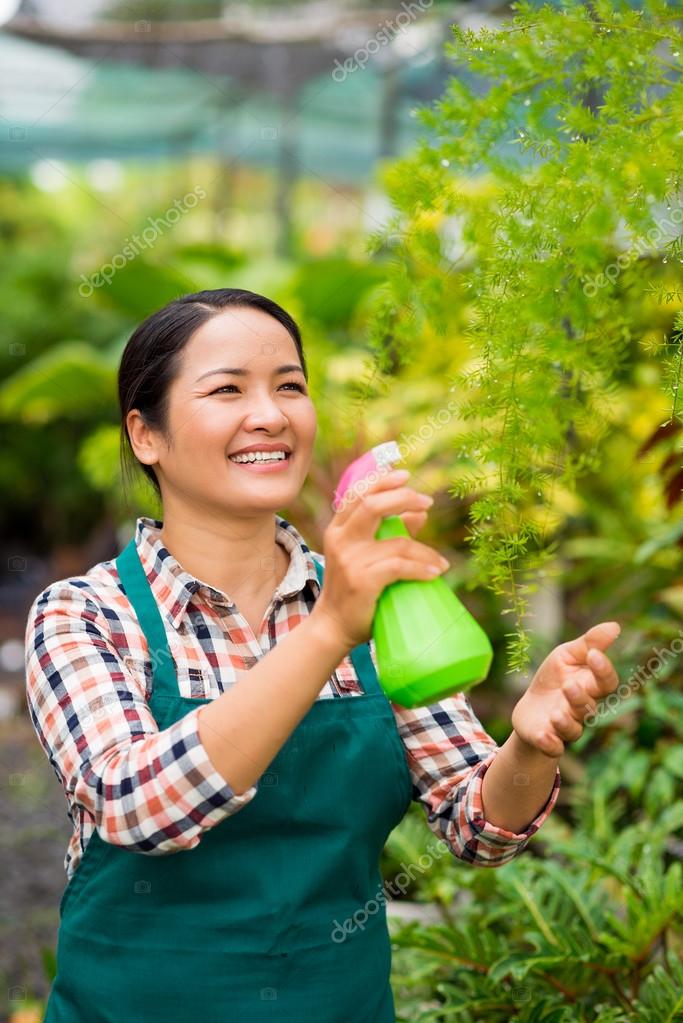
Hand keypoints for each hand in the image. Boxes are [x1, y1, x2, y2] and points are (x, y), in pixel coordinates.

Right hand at [311, 468, 448, 650]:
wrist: (334, 626)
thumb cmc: (353, 590)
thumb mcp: (366, 557)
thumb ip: (390, 533)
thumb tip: (420, 513)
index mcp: (338, 529)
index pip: (357, 494)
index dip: (382, 480)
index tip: (405, 475)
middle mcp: (341, 539)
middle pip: (372, 505)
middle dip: (403, 498)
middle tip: (427, 501)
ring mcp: (350, 560)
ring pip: (397, 542)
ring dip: (425, 551)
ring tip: (440, 562)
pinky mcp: (362, 580)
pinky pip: (400, 566)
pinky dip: (422, 568)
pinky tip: (435, 573)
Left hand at [510, 621, 620, 757]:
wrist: (530, 708)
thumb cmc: (554, 679)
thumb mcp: (566, 656)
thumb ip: (589, 643)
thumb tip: (615, 626)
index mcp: (590, 686)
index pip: (606, 682)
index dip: (603, 670)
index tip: (594, 655)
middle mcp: (582, 709)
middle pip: (590, 707)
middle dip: (580, 697)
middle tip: (569, 685)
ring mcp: (566, 726)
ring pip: (574, 729)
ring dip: (565, 721)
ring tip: (556, 712)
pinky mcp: (548, 740)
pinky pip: (553, 747)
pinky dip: (549, 743)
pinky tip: (543, 735)